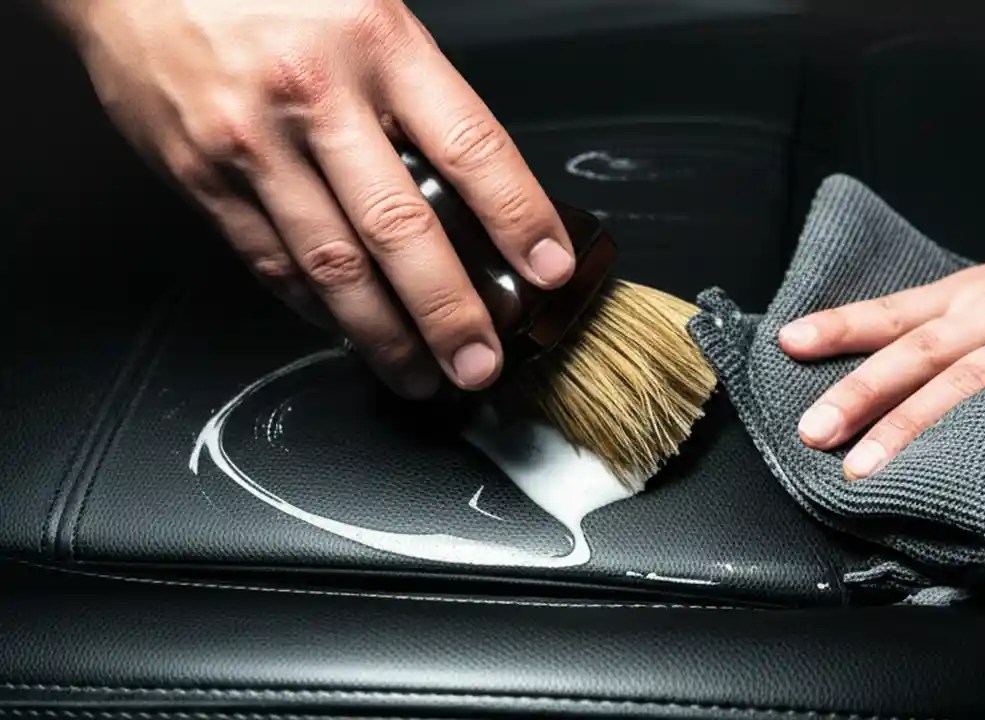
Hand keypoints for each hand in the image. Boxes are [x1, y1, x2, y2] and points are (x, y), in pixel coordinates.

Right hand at [46, 0, 574, 395]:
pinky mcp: (201, 176)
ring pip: (332, 264)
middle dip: (450, 311)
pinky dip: (314, 308)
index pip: (470, 147)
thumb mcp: (366, 7)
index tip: (548, 269)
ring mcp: (253, 142)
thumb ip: (417, 89)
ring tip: (419, 374)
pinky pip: (270, 260)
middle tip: (480, 363)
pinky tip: (346, 331)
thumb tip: (478, 183)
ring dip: (383, 334)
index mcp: (377, 42)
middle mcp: (315, 95)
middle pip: (401, 228)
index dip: (519, 218)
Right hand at [777, 244, 984, 478]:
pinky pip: (895, 304)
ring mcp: (976, 294)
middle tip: (817, 442)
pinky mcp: (957, 286)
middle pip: (927, 359)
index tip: (872, 469)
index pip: (975, 388)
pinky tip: (793, 337)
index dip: (919, 426)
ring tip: (803, 409)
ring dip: (844, 368)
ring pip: (902, 331)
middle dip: (867, 401)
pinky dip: (842, 321)